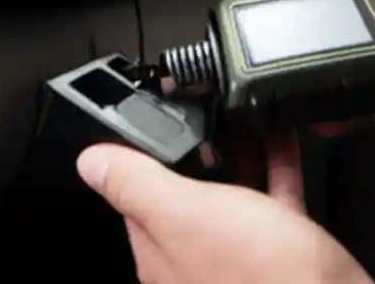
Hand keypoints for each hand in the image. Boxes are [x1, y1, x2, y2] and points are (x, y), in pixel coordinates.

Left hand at [77, 133, 370, 283]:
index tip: (158, 118)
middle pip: (188, 190)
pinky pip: (272, 198)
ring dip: (238, 152)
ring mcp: (240, 255)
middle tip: (207, 108)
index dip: (146, 152)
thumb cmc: (259, 277)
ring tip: (245, 113)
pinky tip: (283, 142)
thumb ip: (136, 184)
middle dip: (198, 148)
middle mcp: (195, 258)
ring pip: (232, 192)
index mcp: (160, 251)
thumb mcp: (185, 214)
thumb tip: (90, 161)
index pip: (138, 191)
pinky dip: (276, 167)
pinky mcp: (281, 251)